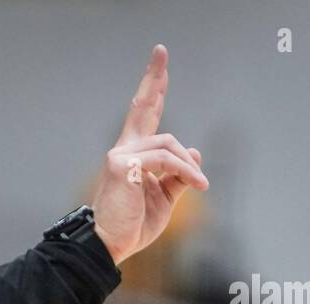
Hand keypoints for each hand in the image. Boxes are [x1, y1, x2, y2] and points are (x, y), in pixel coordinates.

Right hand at [90, 44, 208, 265]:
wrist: (108, 245)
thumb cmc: (130, 226)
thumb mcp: (163, 199)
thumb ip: (178, 176)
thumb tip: (195, 154)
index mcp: (131, 155)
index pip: (143, 117)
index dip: (153, 91)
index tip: (160, 67)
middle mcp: (123, 150)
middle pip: (141, 108)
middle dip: (153, 79)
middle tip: (160, 51)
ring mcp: (120, 156)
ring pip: (169, 145)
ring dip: (190, 165)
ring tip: (201, 184)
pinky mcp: (123, 166)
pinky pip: (166, 160)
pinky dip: (186, 171)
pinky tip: (197, 184)